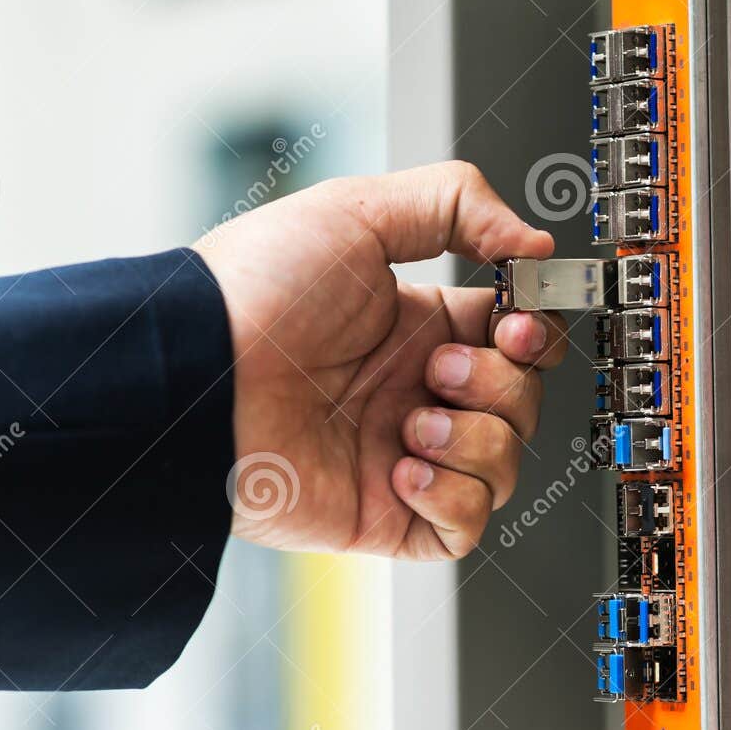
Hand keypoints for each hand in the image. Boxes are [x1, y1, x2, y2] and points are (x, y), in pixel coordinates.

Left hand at [195, 161, 568, 559]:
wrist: (195, 380)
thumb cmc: (252, 294)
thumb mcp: (355, 211)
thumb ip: (457, 202)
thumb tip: (535, 245)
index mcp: (414, 324)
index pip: (515, 331)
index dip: (533, 327)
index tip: (518, 317)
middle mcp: (413, 390)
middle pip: (522, 398)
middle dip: (501, 381)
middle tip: (441, 367)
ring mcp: (402, 454)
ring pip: (504, 462)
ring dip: (474, 438)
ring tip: (410, 421)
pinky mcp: (387, 514)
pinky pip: (465, 527)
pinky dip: (451, 496)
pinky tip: (401, 468)